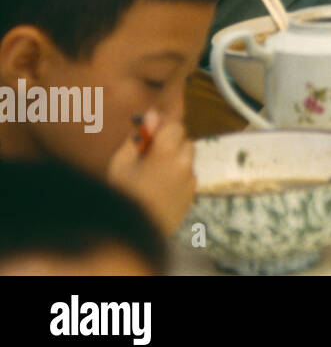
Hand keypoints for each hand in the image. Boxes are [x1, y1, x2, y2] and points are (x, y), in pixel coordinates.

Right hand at [106, 110, 195, 235]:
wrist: (132, 231)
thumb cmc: (123, 193)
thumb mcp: (121, 162)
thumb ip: (139, 136)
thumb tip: (152, 115)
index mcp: (167, 152)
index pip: (175, 125)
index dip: (164, 127)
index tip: (152, 132)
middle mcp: (184, 163)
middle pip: (184, 140)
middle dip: (170, 143)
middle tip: (150, 155)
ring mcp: (191, 180)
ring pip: (187, 158)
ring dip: (175, 159)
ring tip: (153, 173)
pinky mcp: (192, 194)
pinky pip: (188, 176)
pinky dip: (178, 176)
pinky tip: (160, 187)